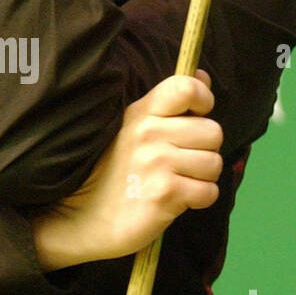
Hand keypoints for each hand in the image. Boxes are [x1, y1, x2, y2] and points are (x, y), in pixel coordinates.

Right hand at [29, 70, 223, 267]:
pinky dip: (199, 200)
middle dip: (204, 150)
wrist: (81, 218)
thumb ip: (169, 103)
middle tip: (179, 163)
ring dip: (202, 177)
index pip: (186, 88)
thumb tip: (202, 76)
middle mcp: (149, 133)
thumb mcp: (132, 128)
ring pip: (214, 163)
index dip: (203, 101)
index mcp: (141, 112)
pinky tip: (175, 200)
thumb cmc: (111, 174)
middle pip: (212, 131)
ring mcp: (157, 163)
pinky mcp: (165, 194)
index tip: (195, 118)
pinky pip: (209, 192)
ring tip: (176, 182)